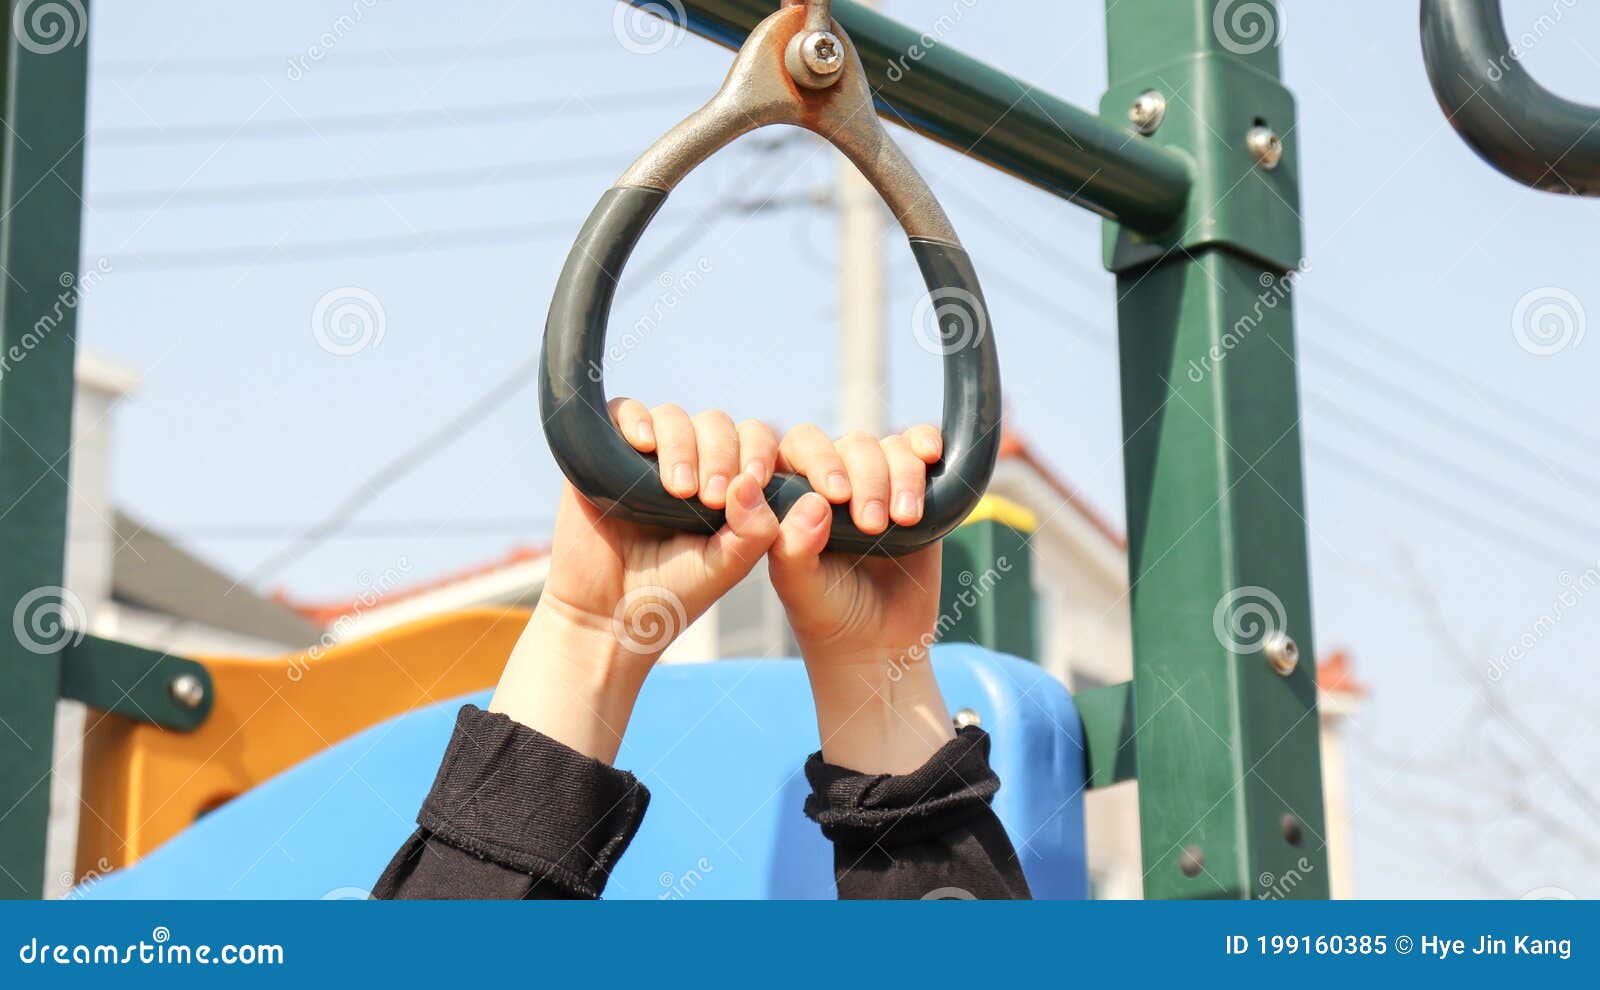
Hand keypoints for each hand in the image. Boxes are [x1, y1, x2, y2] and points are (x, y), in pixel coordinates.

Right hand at [492, 400, 781, 760]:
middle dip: (721, 453)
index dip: (758, 451)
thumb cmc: (671, 593)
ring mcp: (647, 456)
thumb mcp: (725, 566)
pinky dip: (635, 419)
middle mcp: (690, 461)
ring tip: (678, 489)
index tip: (755, 480)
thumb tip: (752, 481)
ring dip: (682, 445)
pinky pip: (621, 412)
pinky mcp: (605, 454)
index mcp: (728, 483)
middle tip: (710, 498)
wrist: (607, 615)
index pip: (753, 440)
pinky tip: (643, 443)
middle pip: (715, 424)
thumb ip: (755, 531)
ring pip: (673, 418)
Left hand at [765, 425, 955, 773]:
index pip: (800, 448)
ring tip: (902, 520)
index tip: (834, 495)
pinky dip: (925, 445)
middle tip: (871, 525)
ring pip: (889, 448)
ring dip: (900, 476)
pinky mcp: (915, 492)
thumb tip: (813, 502)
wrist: (877, 645)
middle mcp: (833, 479)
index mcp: (793, 492)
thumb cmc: (825, 613)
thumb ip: (790, 544)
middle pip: (851, 445)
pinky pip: (920, 451)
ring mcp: (876, 482)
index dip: (818, 460)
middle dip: (866, 478)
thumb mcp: (797, 585)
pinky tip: (930, 456)